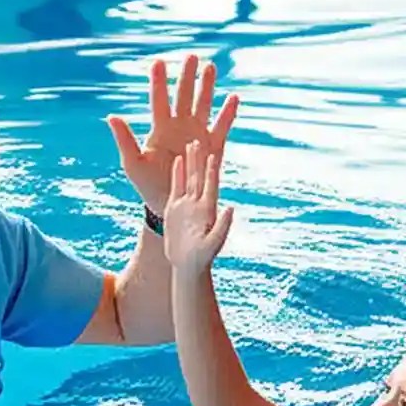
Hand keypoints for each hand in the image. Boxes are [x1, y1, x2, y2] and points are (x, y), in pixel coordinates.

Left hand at [108, 54, 239, 215]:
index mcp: (160, 129)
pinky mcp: (212, 147)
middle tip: (191, 56)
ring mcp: (197, 135)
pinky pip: (221, 127)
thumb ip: (124, 140)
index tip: (158, 62)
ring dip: (207, 87)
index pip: (159, 100)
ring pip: (203, 105)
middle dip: (187, 77)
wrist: (169, 205)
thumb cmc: (147, 186)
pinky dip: (227, 113)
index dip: (159, 82)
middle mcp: (179, 127)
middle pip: (184, 96)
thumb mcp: (133, 164)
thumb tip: (111, 116)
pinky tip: (233, 98)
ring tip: (210, 67)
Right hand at [163, 140, 234, 274]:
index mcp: (208, 210)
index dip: (212, 171)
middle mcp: (198, 204)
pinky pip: (176, 188)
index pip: (210, 186)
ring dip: (190, 162)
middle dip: (199, 159)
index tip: (212, 154)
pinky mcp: (175, 209)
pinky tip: (177, 161)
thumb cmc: (202, 258)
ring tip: (190, 144)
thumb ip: (222, 226)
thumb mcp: (213, 243)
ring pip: (188, 179)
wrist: (187, 265)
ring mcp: (187, 205)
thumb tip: (231, 208)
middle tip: (198, 140)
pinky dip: (177, 174)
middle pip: (199, 177)